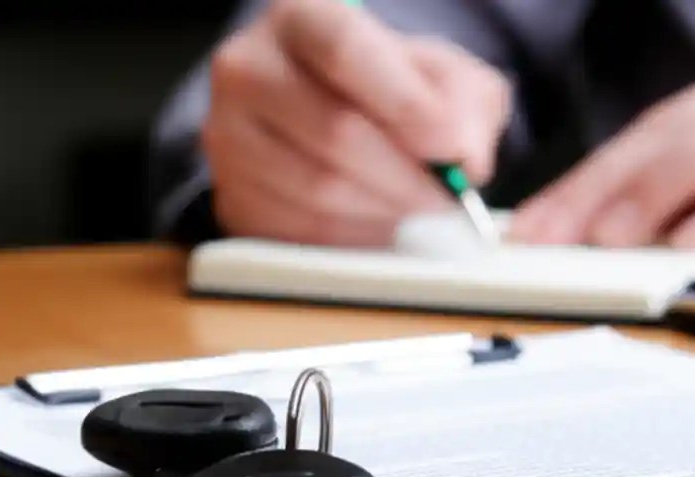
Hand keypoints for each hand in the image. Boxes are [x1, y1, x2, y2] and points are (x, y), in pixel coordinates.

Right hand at [204, 0, 510, 244]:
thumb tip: (466, 160)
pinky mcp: (230, 195)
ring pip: (319, 189)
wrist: (329, 115)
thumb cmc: (387, 89)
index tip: (453, 148)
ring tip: (418, 211)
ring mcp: (228, 135)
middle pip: (335, 132)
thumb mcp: (440, 74)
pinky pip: (301, 231)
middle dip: (406, 176)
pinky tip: (381, 223)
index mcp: (300, 17)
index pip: (346, 53)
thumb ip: (465, 104)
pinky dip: (356, 238)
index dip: (408, 107)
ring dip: (386, 212)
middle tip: (448, 199)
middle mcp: (247, 67)